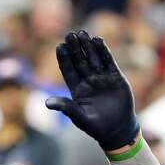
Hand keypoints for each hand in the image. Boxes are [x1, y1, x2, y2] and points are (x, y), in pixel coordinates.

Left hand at [45, 30, 138, 150]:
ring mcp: (102, 78)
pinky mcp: (115, 77)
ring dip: (88, 47)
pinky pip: (108, 61)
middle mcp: (88, 81)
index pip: (68, 70)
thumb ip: (66, 107)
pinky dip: (104, 51)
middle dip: (75, 48)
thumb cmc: (96, 127)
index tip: (59, 47)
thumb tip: (47, 103)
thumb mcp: (80, 117)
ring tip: (82, 33)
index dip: (64, 59)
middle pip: (80, 61)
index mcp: (77, 90)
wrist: (118, 130)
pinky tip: (98, 40)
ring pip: (93, 58)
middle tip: (69, 34)